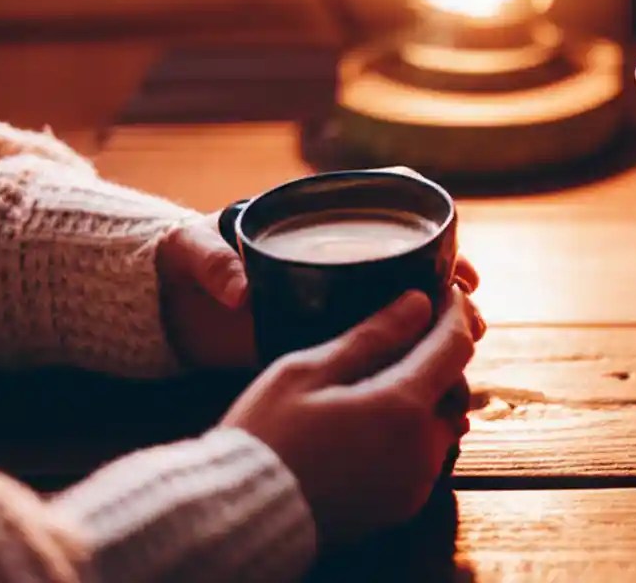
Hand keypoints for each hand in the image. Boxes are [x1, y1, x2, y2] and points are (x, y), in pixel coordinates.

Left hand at [156, 214, 481, 368]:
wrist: (160, 309)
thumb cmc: (181, 264)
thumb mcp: (191, 251)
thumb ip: (211, 262)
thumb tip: (239, 291)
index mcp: (324, 237)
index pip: (397, 236)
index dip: (442, 251)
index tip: (463, 274)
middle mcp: (342, 273)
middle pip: (417, 285)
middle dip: (455, 303)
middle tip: (474, 322)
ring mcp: (337, 314)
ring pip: (405, 328)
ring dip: (442, 344)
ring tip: (465, 361)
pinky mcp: (324, 353)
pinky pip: (376, 363)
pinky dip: (409, 378)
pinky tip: (438, 399)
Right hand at [221, 289, 481, 544]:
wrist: (244, 517)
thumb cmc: (266, 438)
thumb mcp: (307, 371)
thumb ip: (371, 336)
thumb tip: (419, 303)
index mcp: (402, 406)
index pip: (455, 346)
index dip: (456, 313)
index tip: (448, 293)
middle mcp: (422, 447)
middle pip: (456, 387)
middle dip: (442, 357)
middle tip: (414, 333)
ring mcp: (416, 481)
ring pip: (444, 423)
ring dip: (430, 397)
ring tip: (390, 376)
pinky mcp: (404, 504)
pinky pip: (427, 456)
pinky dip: (416, 432)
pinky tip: (379, 421)